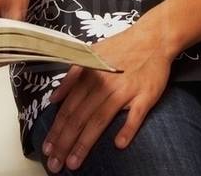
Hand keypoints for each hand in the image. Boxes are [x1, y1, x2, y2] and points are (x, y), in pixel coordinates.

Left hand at [40, 22, 173, 172]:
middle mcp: (103, 84)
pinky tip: (119, 144)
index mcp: (89, 76)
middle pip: (80, 117)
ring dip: (85, 142)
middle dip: (65, 143)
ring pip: (100, 119)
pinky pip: (135, 114)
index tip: (47, 148)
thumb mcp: (91, 54)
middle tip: (55, 164)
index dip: (56, 130)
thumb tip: (54, 98)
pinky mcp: (145, 95)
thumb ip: (71, 77)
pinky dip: (127, 129)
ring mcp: (125, 90)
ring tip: (74, 162)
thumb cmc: (121, 47)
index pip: (68, 108)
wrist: (153, 37)